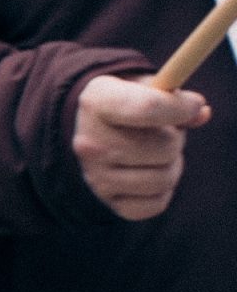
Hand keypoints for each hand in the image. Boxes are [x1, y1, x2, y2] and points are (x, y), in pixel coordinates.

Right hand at [73, 76, 209, 220]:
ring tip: (158, 154)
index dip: (182, 107)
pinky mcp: (108, 201)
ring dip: (172, 165)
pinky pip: (157, 204)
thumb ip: (174, 96)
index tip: (193, 105)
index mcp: (96, 103)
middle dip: (176, 139)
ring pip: (164, 178)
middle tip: (164, 133)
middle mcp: (90, 143)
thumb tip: (201, 114)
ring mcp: (96, 176)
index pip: (149, 107)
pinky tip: (150, 174)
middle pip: (165, 147)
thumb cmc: (126, 104)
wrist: (90, 132)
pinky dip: (162, 191)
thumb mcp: (144, 88)